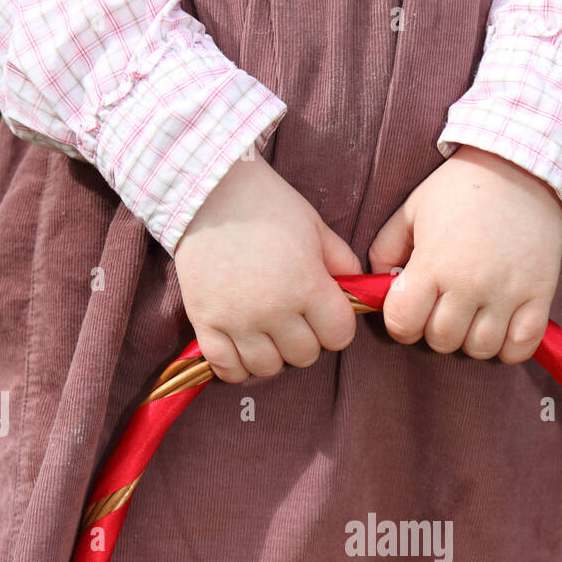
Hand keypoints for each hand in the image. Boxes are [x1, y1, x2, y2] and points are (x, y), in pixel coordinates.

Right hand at [175, 152, 361, 381]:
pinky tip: (241, 346)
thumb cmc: (268, 206)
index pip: (339, 336)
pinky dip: (237, 365)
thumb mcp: (316, 228)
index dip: (336, 326)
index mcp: (306, 285)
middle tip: (294, 316)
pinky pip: (227, 369)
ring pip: (268, 368)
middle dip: (306, 339)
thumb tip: (356, 292)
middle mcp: (274, 310)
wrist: (207, 192)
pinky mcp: (205, 323)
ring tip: (267, 330)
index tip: (324, 312)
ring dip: (273, 353)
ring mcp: (237, 320)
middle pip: (304, 356)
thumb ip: (343, 263)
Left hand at [369, 145, 561, 362]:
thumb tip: (379, 287)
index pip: (403, 324)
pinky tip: (502, 325)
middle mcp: (470, 283)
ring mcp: (507, 292)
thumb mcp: (412, 210)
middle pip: (442, 341)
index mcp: (433, 263)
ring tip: (473, 314)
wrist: (522, 166)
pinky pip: (520, 347)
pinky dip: (509, 347)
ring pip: (480, 349)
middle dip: (435, 329)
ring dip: (471, 338)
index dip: (401, 323)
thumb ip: (385, 249)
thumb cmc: (460, 189)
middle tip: (444, 306)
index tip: (410, 308)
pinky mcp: (540, 295)